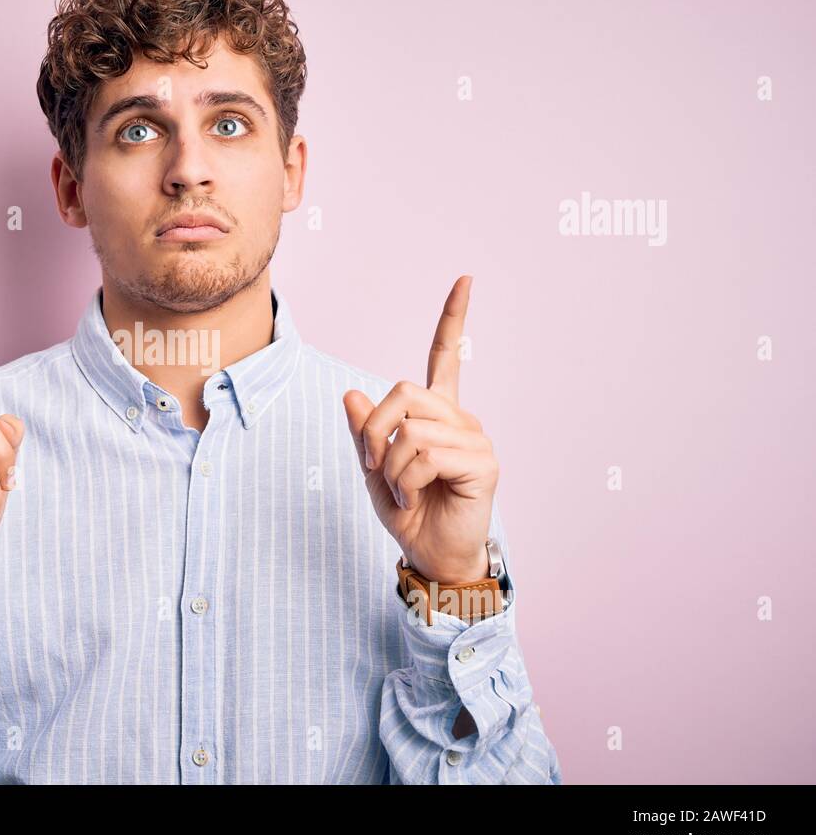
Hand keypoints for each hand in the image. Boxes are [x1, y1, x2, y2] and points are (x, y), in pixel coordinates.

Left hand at [342, 275, 496, 584]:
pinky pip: (425, 455)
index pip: (445, 356)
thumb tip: (352, 394)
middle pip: (403, 391)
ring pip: (411, 429)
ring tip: (403, 492)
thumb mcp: (373, 469)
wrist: (431, 554)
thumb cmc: (408, 513)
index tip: (465, 279)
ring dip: (391, 468)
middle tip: (374, 466)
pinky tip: (416, 498)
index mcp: (436, 414)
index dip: (453, 319)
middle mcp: (459, 419)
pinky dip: (406, 482)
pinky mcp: (482, 464)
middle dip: (374, 429)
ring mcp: (474, 439)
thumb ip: (364, 433)